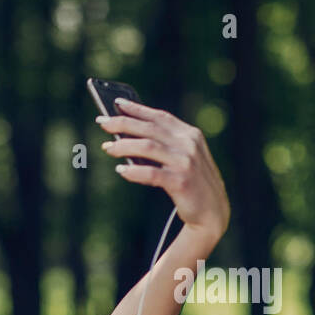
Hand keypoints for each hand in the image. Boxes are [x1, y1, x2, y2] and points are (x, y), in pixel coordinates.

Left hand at [99, 97, 229, 240]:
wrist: (212, 211)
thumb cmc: (191, 183)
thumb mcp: (183, 158)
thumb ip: (164, 146)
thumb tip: (128, 138)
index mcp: (190, 135)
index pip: (159, 117)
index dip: (137, 109)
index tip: (116, 103)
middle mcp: (189, 144)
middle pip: (150, 128)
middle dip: (123, 123)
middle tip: (102, 122)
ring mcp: (186, 163)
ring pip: (148, 147)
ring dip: (124, 146)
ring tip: (107, 148)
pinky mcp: (181, 182)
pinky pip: (152, 173)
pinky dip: (134, 171)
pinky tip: (121, 170)